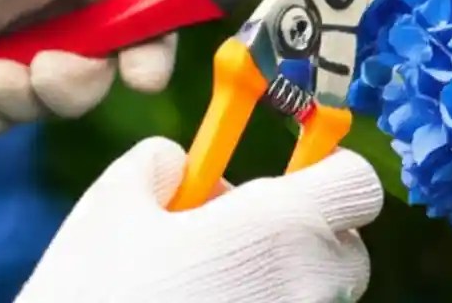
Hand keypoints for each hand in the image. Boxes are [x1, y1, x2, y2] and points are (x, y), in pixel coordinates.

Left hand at [0, 0, 176, 134]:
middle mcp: (60, 1)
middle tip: (40, 71)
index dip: (156, 40)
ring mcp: (21, 39)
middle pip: (106, 63)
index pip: (142, 1)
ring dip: (25, 99)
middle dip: (78, 81)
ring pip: (55, 97)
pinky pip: (1, 114)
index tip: (142, 75)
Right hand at [17, 139, 381, 302]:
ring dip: (279, 282)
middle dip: (303, 237)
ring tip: (208, 287)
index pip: (357, 182)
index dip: (327, 171)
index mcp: (283, 229)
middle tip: (234, 239)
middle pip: (346, 249)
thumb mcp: (114, 205)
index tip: (290, 177)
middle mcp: (310, 287)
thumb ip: (163, 162)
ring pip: (316, 296)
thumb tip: (182, 162)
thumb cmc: (93, 295)